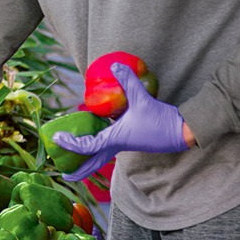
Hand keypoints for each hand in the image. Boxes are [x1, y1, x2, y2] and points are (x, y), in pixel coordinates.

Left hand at [53, 63, 187, 181]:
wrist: (181, 132)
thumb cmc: (160, 119)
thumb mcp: (142, 98)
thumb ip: (128, 81)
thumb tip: (115, 65)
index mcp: (116, 138)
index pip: (88, 146)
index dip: (72, 143)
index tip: (58, 139)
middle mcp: (117, 145)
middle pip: (94, 163)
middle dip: (79, 171)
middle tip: (64, 174)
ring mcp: (124, 145)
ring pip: (101, 157)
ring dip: (87, 161)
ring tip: (74, 162)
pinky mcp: (130, 142)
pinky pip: (109, 150)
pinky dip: (98, 150)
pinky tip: (95, 141)